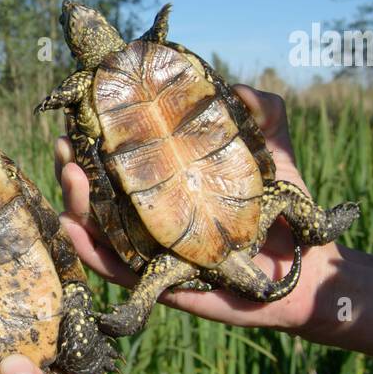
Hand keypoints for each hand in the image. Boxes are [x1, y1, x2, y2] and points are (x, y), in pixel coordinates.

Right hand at [56, 85, 340, 334]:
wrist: (307, 265)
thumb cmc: (285, 208)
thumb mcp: (274, 151)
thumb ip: (264, 114)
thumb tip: (239, 91)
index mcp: (168, 183)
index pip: (122, 159)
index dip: (97, 137)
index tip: (81, 113)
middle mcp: (151, 215)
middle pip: (98, 192)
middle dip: (73, 167)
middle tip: (65, 146)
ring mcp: (150, 249)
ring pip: (98, 228)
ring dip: (76, 202)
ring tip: (70, 176)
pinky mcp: (156, 283)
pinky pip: (113, 269)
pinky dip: (88, 251)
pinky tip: (71, 227)